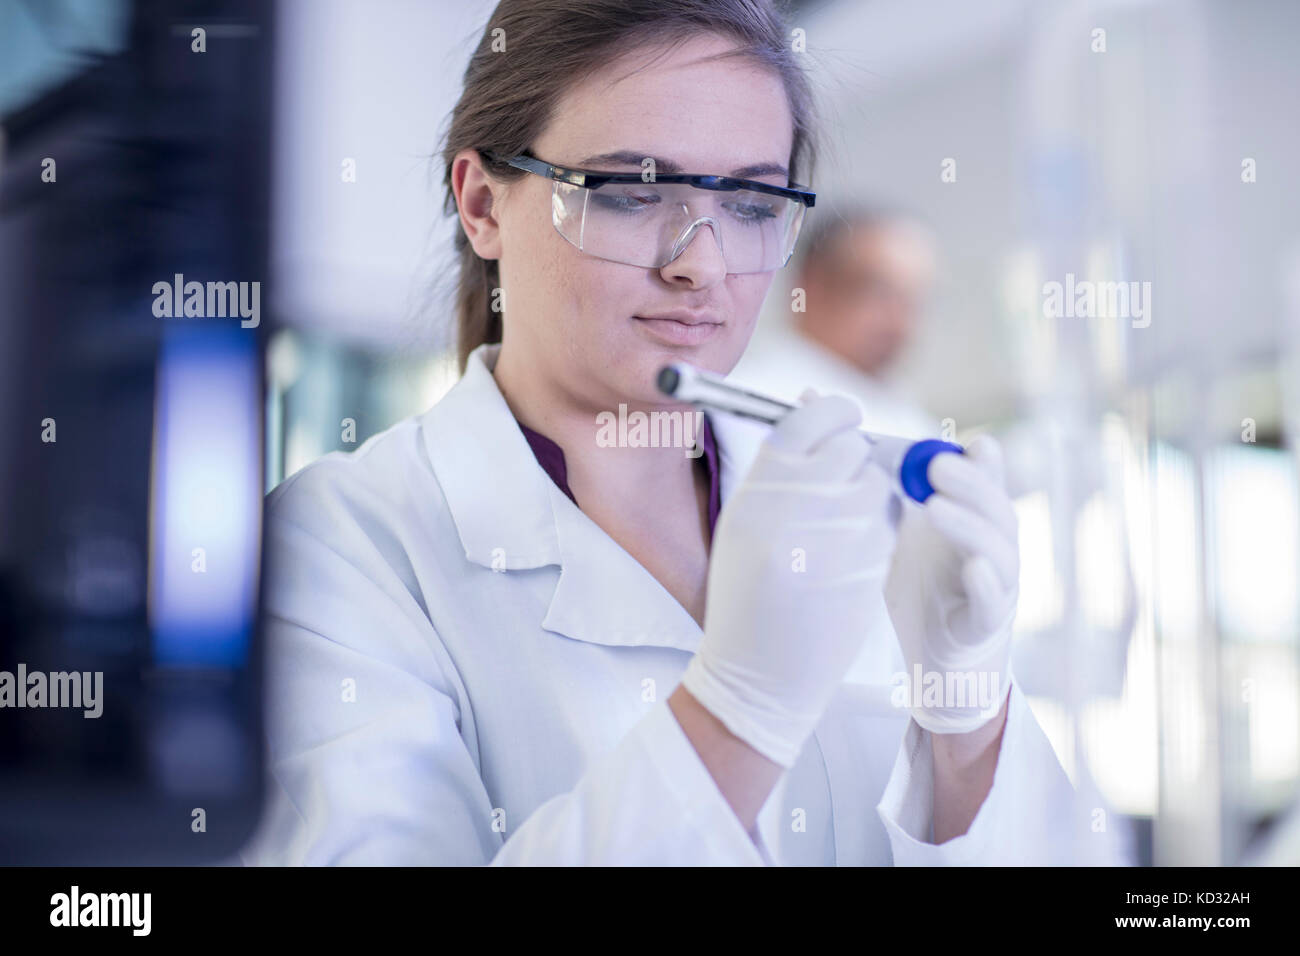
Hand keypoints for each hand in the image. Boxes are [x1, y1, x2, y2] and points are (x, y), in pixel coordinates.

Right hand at [681, 391, 897, 767]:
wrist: (757, 676)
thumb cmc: (748, 595)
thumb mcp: (744, 525)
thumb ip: (778, 471)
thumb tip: (814, 410)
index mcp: (754, 497)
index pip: (804, 423)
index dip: (832, 412)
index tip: (845, 417)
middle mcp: (791, 513)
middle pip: (849, 448)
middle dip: (857, 455)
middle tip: (848, 473)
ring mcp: (833, 542)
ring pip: (878, 486)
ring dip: (872, 494)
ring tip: (846, 523)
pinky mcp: (866, 571)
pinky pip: (889, 526)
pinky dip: (879, 529)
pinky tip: (854, 552)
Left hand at [884, 434, 1019, 733]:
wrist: (932, 661)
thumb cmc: (915, 586)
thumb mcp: (890, 529)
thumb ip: (867, 476)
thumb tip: (809, 399)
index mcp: (970, 515)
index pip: (983, 478)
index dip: (976, 458)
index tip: (957, 440)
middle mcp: (991, 543)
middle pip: (994, 503)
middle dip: (968, 482)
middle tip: (935, 465)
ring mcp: (997, 583)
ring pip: (998, 547)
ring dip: (971, 525)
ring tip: (937, 507)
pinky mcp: (988, 623)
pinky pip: (994, 600)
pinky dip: (986, 583)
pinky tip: (972, 568)